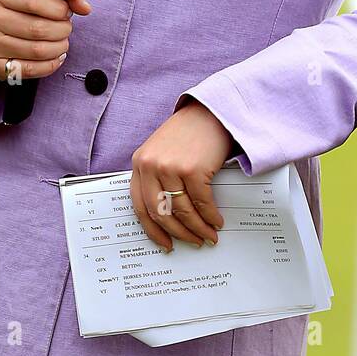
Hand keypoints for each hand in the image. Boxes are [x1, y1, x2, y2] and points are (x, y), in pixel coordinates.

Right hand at [0, 0, 90, 82]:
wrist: (3, 21)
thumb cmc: (30, 4)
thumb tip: (85, 8)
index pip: (32, 1)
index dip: (58, 9)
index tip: (67, 12)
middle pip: (36, 28)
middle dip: (61, 30)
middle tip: (67, 28)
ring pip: (36, 51)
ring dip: (59, 48)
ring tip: (63, 42)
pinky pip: (29, 70)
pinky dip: (50, 65)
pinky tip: (57, 57)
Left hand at [130, 101, 233, 251]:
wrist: (210, 112)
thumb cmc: (188, 134)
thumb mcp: (162, 152)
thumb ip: (157, 178)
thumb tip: (168, 217)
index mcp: (139, 164)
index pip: (140, 207)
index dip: (153, 230)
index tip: (165, 243)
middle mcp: (151, 166)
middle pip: (161, 213)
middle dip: (179, 233)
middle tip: (193, 242)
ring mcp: (171, 167)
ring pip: (183, 211)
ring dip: (198, 229)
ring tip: (209, 236)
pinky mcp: (193, 169)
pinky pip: (202, 203)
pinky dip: (210, 216)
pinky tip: (217, 221)